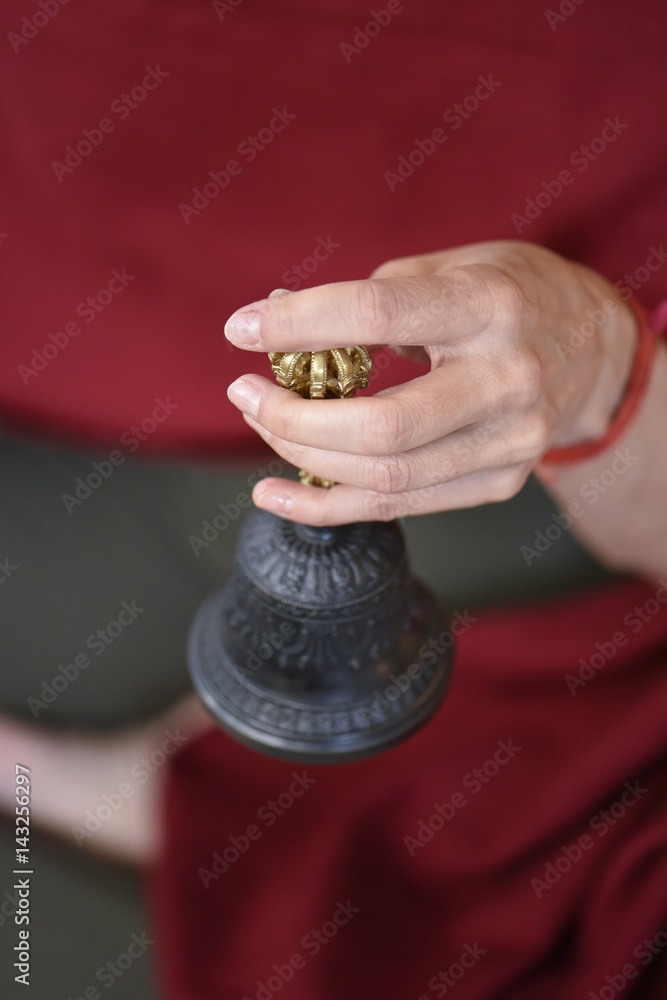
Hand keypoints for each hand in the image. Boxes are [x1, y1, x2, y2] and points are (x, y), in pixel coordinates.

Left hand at [224, 240, 635, 525]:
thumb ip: (369, 295)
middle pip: (382, 427)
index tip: (242, 329)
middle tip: (245, 394)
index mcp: (490, 306)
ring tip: (261, 427)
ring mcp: (509, 443)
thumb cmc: (511, 297)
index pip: (380, 316)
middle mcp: (507, 380)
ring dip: (303, 458)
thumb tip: (275, 317)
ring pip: (387, 478)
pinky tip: (277, 495)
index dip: (300, 325)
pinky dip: (328, 506)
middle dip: (294, 418)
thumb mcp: (451, 267)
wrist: (595, 353)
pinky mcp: (498, 483)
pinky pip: (400, 507)